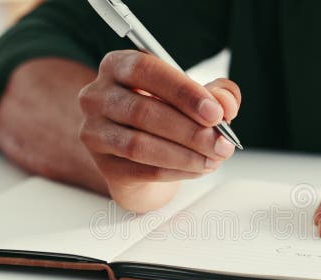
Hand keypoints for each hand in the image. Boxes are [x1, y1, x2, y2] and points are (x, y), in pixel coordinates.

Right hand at [78, 50, 240, 211]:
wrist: (141, 159)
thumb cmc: (167, 118)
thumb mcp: (193, 98)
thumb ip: (216, 94)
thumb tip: (226, 104)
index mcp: (117, 66)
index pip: (145, 69)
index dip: (182, 91)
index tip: (215, 112)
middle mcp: (97, 96)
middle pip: (143, 111)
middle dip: (190, 130)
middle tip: (221, 143)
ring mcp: (94, 132)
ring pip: (140, 145)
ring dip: (185, 155)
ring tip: (214, 159)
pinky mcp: (104, 166)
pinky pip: (143, 170)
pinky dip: (177, 171)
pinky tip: (199, 169)